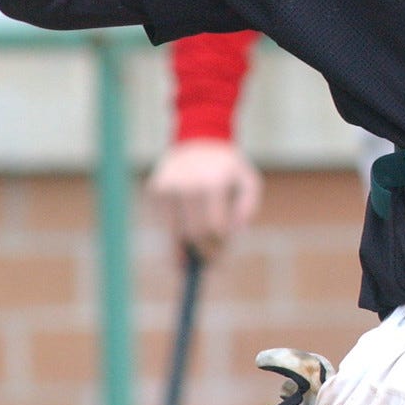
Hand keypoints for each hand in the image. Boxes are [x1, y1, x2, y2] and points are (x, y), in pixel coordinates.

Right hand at [146, 139, 262, 256]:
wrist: (199, 140)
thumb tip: (233, 233)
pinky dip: (174, 233)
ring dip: (183, 250)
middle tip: (205, 264)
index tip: (216, 260)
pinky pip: (165, 222)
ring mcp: (169, 187)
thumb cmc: (228, 167)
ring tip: (187, 262)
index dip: (216, 248)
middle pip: (193, 233)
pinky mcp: (155, 190)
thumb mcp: (248, 181)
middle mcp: (189, 185)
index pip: (213, 228)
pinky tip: (183, 234)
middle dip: (200, 252)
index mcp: (214, 183)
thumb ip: (248, 207)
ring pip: (175, 232)